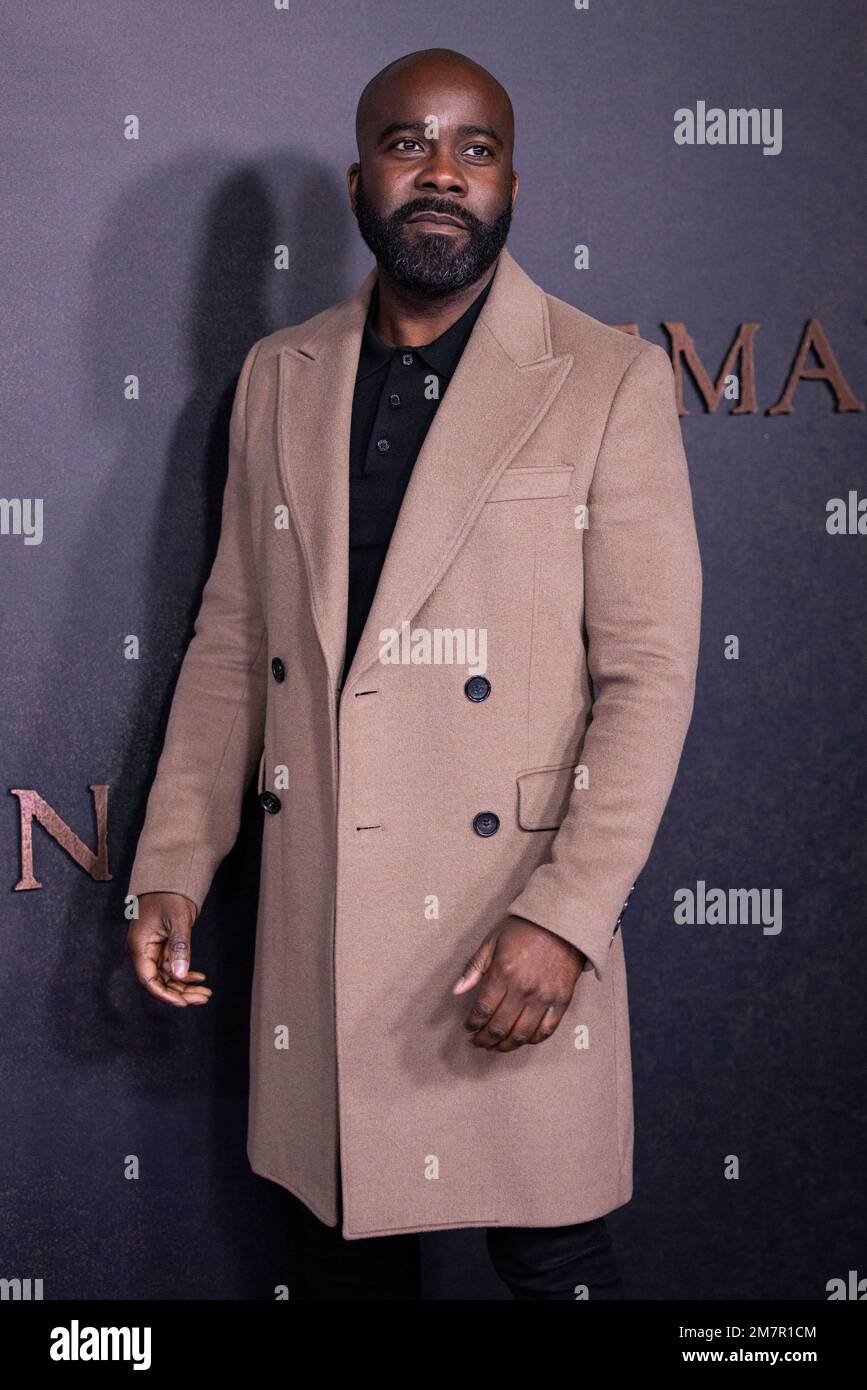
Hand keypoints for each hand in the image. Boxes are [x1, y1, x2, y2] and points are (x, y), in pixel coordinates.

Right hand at [127, 891, 211, 1007]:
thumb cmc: (170, 896)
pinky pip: (172, 967)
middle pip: (159, 982)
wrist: (170, 879)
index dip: (165, 994)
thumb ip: (180, 947)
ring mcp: (153, 949)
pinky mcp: (162, 946)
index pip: (148, 980)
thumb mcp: (178, 920)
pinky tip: (200, 978)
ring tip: (206, 992)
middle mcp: (144, 951)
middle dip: (180, 993)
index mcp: (140, 946)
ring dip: (185, 986)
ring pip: (167, 976)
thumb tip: (181, 975)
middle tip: (203, 998)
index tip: (183, 1003)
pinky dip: (185, 973)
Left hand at [452, 916, 584, 1051]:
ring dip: (505, 1046)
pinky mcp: (562, 1001)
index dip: (472, 1024)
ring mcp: (544, 997)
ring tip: (496, 1046)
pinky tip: (521, 1040)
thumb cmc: (525, 929)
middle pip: (499, 1027)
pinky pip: (546, 1030)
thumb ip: (474, 968)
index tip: (468, 1028)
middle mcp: (523, 988)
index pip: (482, 1010)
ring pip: (521, 1035)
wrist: (562, 922)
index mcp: (503, 972)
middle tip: (478, 1042)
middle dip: (484, 1040)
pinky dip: (532, 1040)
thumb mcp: (493, 941)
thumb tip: (457, 991)